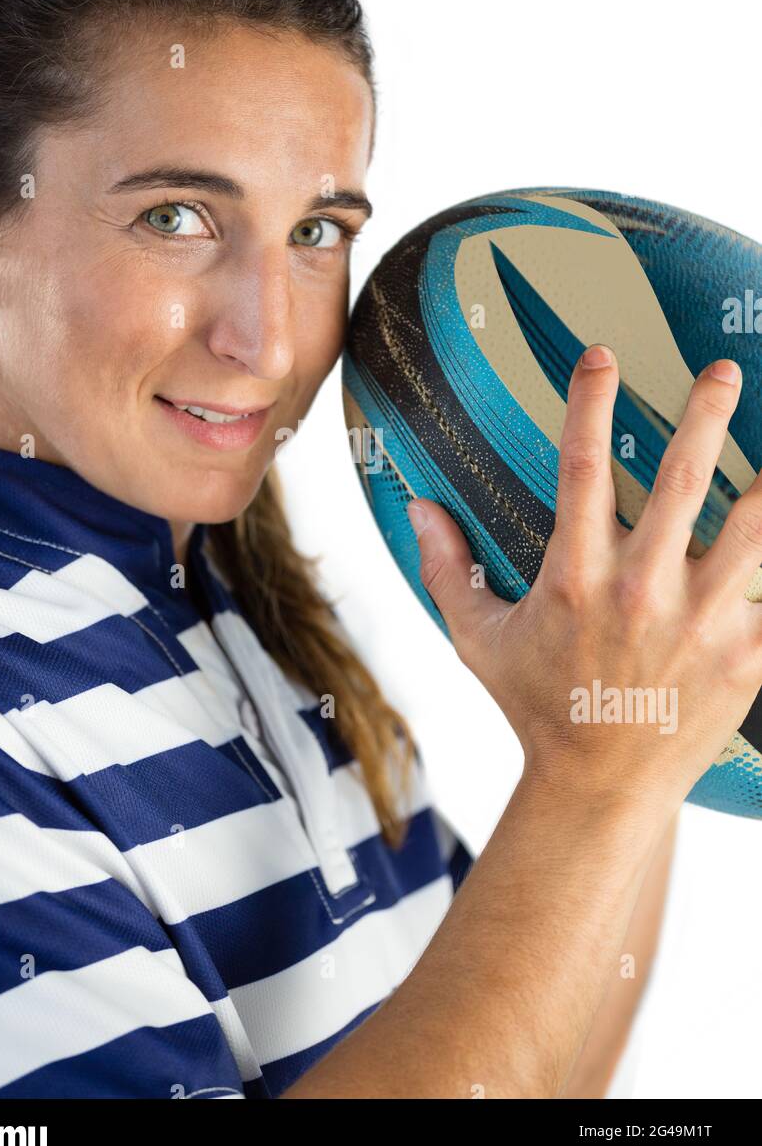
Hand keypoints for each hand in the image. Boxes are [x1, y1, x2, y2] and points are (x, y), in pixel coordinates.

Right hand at [407, 345, 761, 816]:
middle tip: (724, 372)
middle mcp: (643, 590)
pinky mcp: (747, 656)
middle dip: (705, 414)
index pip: (581, 467)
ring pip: (754, 526)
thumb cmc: (539, 708)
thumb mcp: (476, 640)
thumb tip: (418, 506)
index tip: (601, 356)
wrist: (600, 789)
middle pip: (683, 479)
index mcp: (577, 578)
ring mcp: (702, 623)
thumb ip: (446, 569)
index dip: (589, 402)